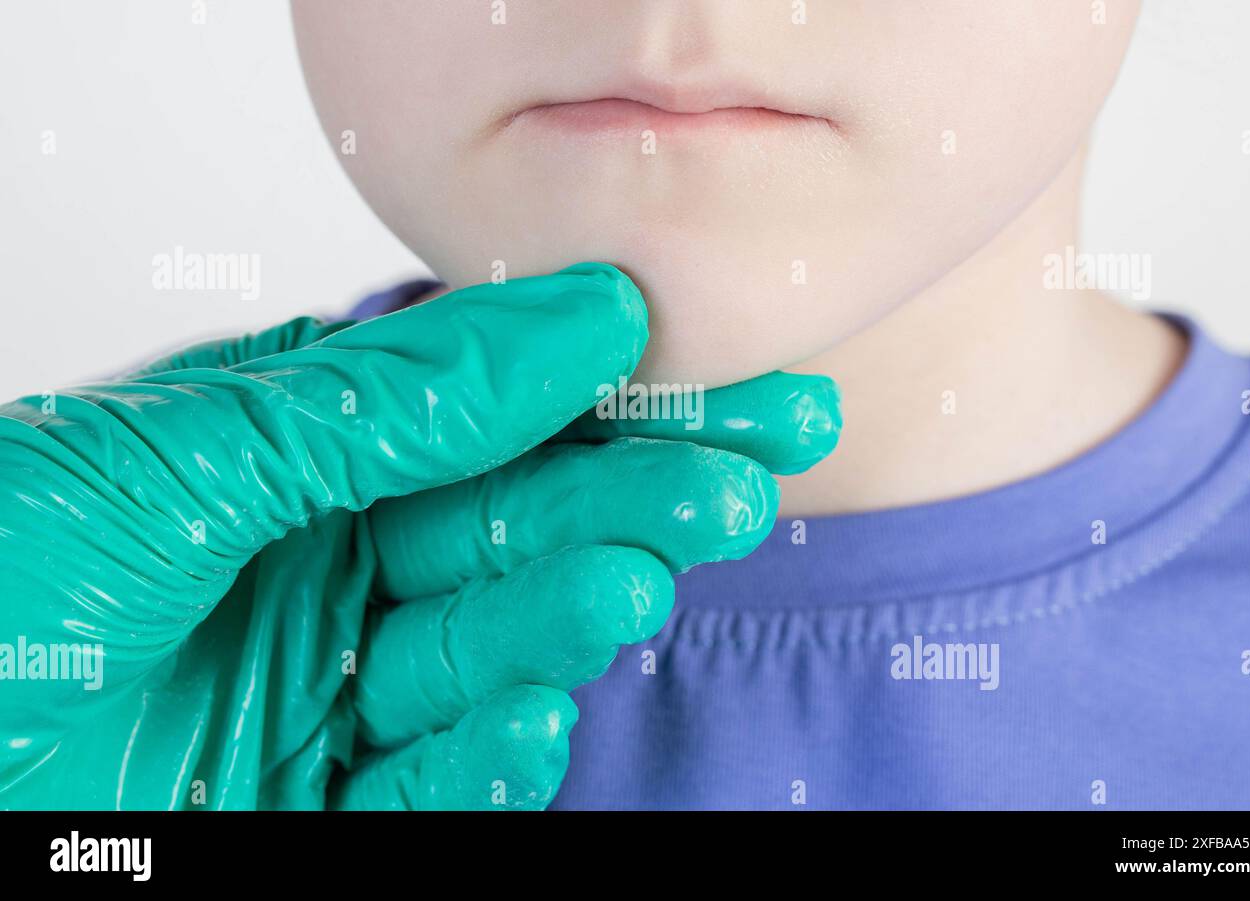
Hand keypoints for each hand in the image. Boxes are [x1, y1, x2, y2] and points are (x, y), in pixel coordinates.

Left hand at [0, 263, 838, 809]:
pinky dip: (486, 764)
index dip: (614, 399)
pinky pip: (424, 793)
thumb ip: (387, 401)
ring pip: (481, 656)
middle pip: (507, 531)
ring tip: (629, 588)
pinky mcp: (303, 811)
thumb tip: (577, 316)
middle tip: (734, 487)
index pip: (485, 417)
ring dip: (564, 622)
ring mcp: (313, 694)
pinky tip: (526, 720)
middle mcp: (313, 568)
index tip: (730, 383)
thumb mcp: (177, 461)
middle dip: (626, 506)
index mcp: (283, 461)